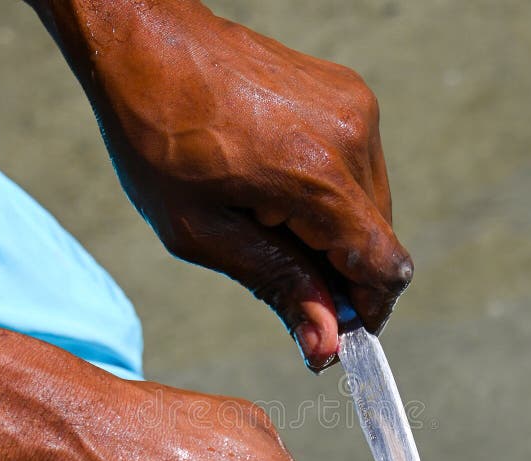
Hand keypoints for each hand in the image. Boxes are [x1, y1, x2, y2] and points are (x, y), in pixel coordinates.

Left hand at [33, 0, 412, 369]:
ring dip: (336, 234)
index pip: (384, 266)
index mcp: (315, 176)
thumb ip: (277, 286)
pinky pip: (360, 170)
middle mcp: (351, 137)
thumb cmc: (158, 141)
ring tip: (271, 220)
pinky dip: (332, 196)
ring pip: (372, 208)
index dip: (367, 310)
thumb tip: (325, 345)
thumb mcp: (202, 232)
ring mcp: (355, 109)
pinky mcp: (349, 95)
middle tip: (288, 277)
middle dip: (344, 275)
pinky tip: (281, 188)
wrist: (147, 44)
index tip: (337, 329)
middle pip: (380, 241)